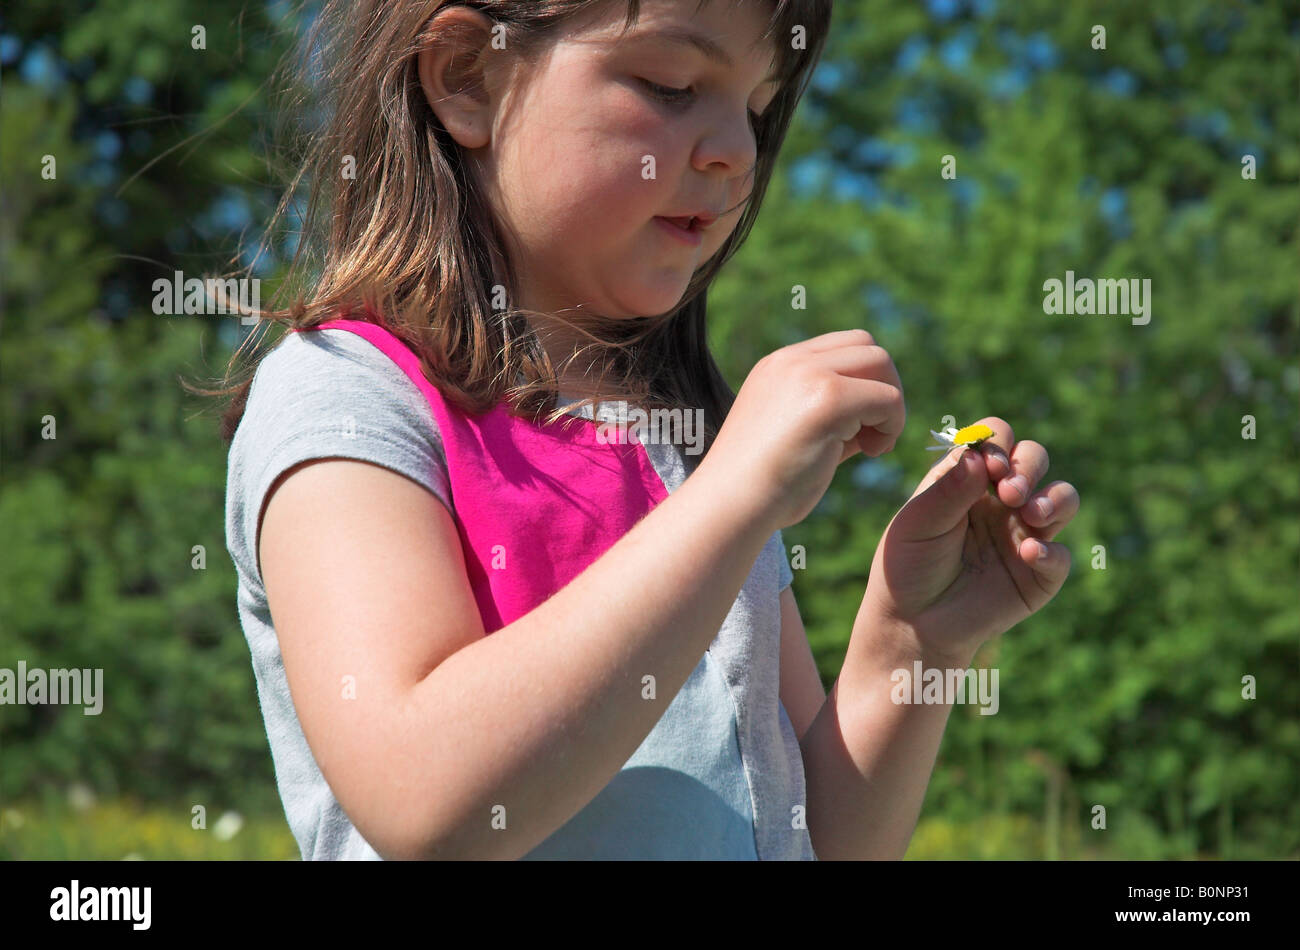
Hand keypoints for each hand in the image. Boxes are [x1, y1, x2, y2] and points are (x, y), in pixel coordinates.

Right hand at [698, 328, 905, 531]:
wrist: (730, 505)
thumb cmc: (761, 486)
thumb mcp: (793, 433)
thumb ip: (832, 414)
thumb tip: (880, 413)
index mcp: (779, 366)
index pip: (843, 347)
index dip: (864, 382)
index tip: (858, 427)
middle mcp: (791, 361)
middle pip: (867, 346)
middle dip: (884, 387)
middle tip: (873, 435)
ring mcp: (808, 375)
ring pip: (881, 363)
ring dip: (890, 405)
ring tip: (871, 445)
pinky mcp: (827, 399)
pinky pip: (888, 398)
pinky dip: (892, 426)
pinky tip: (870, 453)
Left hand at [858, 417, 1079, 663]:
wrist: (912, 623)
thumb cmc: (908, 565)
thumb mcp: (918, 523)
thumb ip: (949, 489)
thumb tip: (980, 456)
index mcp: (969, 479)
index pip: (996, 439)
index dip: (998, 443)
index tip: (989, 466)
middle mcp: (1001, 500)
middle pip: (1035, 458)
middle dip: (1029, 466)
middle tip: (1010, 493)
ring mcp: (1023, 533)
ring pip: (1063, 498)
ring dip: (1055, 498)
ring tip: (1032, 513)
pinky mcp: (1038, 573)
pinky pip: (1061, 555)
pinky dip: (1050, 552)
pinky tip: (1028, 553)